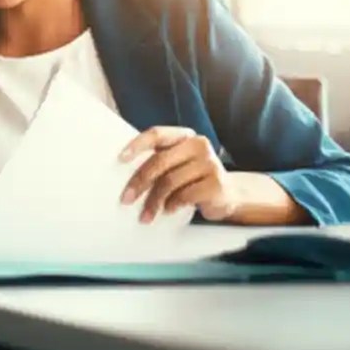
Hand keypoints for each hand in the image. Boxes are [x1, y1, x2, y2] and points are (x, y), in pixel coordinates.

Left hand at [119, 127, 237, 222]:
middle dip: (140, 181)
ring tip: (145, 215)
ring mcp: (210, 164)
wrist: (229, 194)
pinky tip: (167, 211)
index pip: (157, 134)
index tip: (120, 158)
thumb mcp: (178, 164)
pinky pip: (185, 196)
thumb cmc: (193, 178)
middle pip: (160, 161)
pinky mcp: (216, 184)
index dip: (137, 145)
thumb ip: (158, 162)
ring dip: (153, 201)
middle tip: (126, 198)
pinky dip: (172, 205)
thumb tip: (125, 177)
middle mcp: (199, 145)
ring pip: (170, 181)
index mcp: (184, 136)